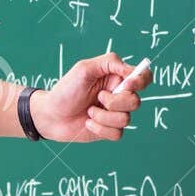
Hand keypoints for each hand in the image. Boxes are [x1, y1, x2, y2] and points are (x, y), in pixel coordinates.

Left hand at [32, 51, 150, 142]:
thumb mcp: (85, 68)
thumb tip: (131, 70)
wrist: (50, 115)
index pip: (143, 78)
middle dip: (115, 102)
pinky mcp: (109, 130)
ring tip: (89, 111)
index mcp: (116, 79)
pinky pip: (117, 133)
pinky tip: (88, 123)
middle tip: (97, 98)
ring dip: (103, 116)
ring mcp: (114, 114)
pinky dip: (100, 129)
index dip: (140, 82)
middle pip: (136, 101)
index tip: (125, 84)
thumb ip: (110, 62)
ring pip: (126, 119)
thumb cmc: (66, 90)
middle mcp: (119, 96)